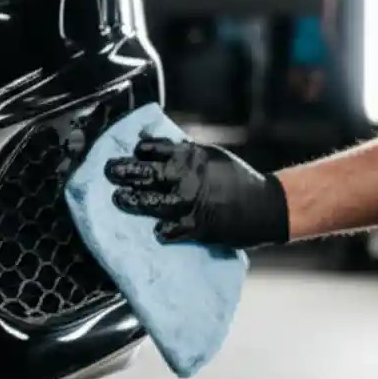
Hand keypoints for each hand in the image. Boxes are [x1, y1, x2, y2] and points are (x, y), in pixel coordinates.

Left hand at [104, 138, 289, 248]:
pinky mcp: (197, 225)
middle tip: (109, 171)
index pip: (155, 148)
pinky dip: (162, 230)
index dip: (139, 150)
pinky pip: (171, 228)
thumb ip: (184, 153)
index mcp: (190, 156)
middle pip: (147, 172)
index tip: (128, 152)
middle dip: (124, 171)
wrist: (268, 206)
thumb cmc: (237, 180)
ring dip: (132, 200)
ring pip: (152, 201)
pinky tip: (154, 230)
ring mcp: (190, 201)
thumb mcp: (210, 156)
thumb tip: (155, 148)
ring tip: (118, 198)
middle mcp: (187, 176)